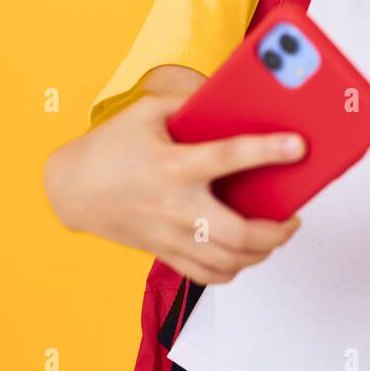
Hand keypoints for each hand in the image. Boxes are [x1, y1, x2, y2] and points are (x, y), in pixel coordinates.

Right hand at [44, 89, 307, 284]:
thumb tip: (229, 95)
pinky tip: (245, 253)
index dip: (268, 151)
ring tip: (275, 235)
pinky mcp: (163, 252)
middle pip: (237, 234)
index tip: (298, 146)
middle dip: (276, 232)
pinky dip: (233, 269)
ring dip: (261, 253)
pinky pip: (207, 275)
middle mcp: (175, 206)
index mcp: (174, 165)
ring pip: (227, 262)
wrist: (71, 188)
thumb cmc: (112, 146)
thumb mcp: (147, 110)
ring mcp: (169, 235)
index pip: (229, 157)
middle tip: (293, 218)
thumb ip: (189, 100)